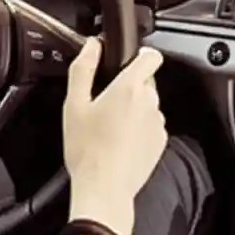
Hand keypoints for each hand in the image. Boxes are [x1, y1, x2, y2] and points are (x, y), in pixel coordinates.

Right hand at [62, 39, 166, 234]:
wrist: (104, 188)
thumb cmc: (87, 150)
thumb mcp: (74, 104)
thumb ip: (83, 68)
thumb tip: (92, 45)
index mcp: (130, 87)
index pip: (151, 56)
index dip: (140, 55)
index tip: (127, 62)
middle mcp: (149, 101)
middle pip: (146, 81)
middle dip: (130, 87)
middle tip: (106, 103)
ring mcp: (158, 122)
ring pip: (149, 104)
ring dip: (135, 109)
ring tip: (111, 127)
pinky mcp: (160, 141)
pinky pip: (152, 125)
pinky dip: (140, 129)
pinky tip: (120, 141)